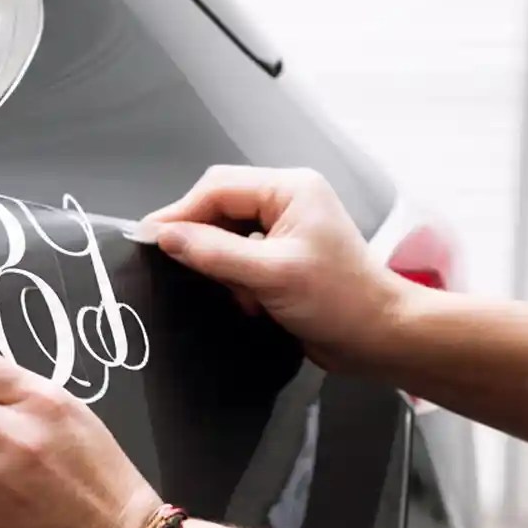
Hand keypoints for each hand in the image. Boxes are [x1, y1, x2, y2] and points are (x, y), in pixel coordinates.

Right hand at [142, 165, 409, 369]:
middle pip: (219, 208)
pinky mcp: (283, 256)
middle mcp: (287, 200)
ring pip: (226, 235)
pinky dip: (236, 279)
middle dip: (202, 241)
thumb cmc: (337, 301)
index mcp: (290, 188)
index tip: (147, 239)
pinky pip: (239, 257)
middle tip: (178, 268)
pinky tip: (249, 301)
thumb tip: (163, 236)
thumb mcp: (269, 275)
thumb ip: (213, 252)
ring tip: (237, 293)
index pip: (217, 188)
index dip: (179, 213)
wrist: (380, 338)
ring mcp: (286, 228)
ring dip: (222, 265)